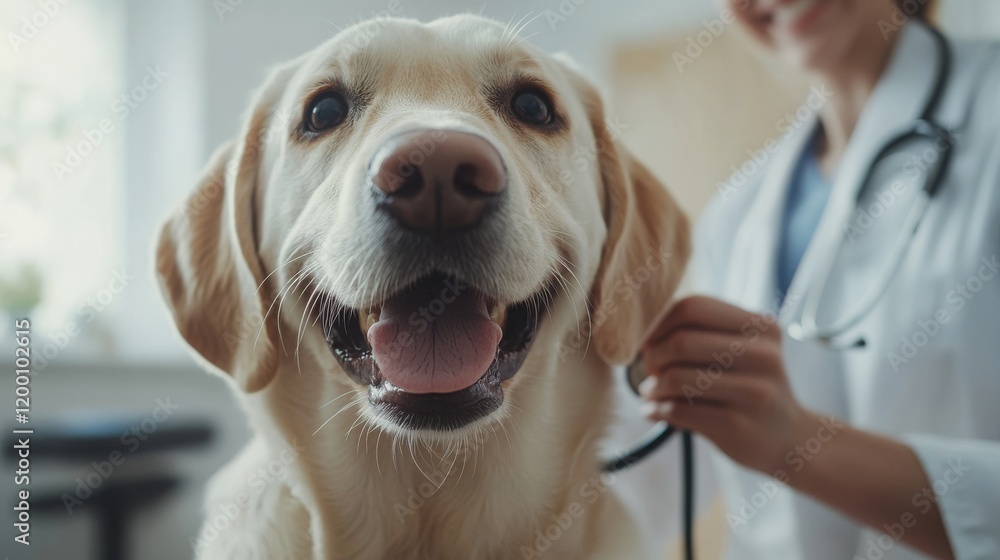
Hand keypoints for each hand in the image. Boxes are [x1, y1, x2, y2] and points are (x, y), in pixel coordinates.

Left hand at [638, 295, 818, 473]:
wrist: (789, 439)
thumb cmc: (749, 386)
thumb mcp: (741, 351)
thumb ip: (702, 333)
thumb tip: (642, 331)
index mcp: (761, 327)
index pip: (694, 307)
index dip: (659, 322)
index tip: (648, 340)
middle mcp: (764, 355)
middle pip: (682, 341)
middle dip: (653, 356)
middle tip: (649, 369)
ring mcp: (754, 392)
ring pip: (677, 377)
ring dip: (653, 387)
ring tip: (651, 392)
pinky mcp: (738, 426)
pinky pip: (679, 410)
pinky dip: (656, 409)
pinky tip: (654, 411)